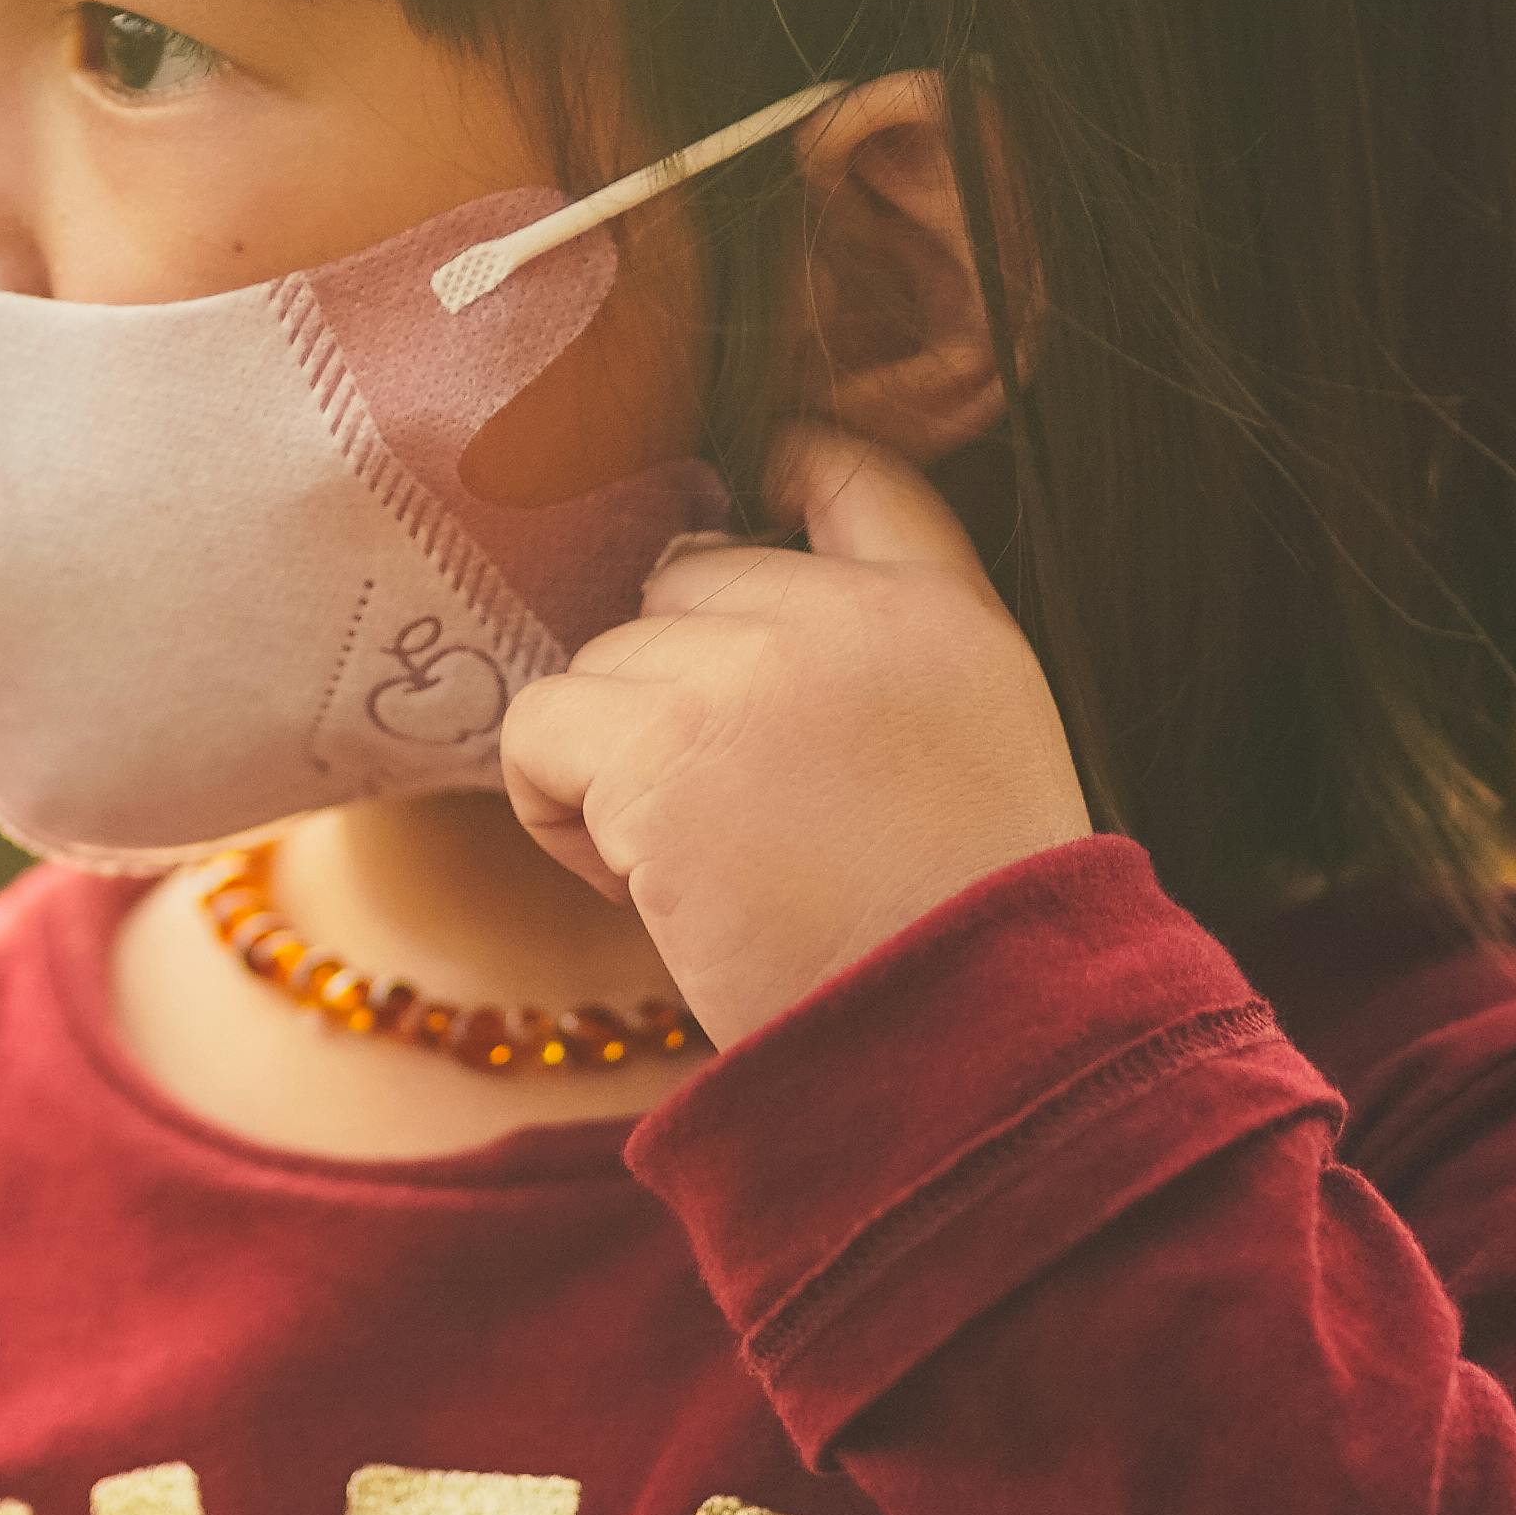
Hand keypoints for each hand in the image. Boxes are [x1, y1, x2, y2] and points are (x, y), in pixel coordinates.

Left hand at [496, 422, 1091, 1050]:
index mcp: (952, 614)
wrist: (971, 1048)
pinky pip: (538, 727)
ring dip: (616, 762)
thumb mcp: (977, 752)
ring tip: (696, 868)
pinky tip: (634, 885)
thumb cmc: (959, 944)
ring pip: (604, 659)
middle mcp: (853, 616)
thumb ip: (882, 659)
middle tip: (729, 818)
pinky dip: (556, 808)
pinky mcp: (662, 748)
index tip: (746, 488)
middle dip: (677, 688)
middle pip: (685, 580)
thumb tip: (702, 587)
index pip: (854, 474)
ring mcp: (755, 672)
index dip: (782, 466)